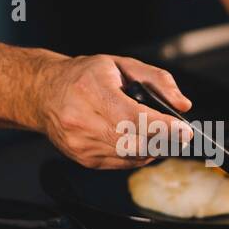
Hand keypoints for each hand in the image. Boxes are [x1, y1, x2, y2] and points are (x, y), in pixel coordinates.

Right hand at [30, 53, 191, 168]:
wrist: (44, 93)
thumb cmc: (84, 76)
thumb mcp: (121, 65)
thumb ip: (156, 80)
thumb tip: (181, 104)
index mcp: (90, 89)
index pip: (132, 117)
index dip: (162, 127)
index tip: (184, 131)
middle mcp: (81, 119)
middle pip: (133, 142)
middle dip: (163, 141)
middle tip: (180, 135)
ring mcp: (80, 143)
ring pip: (130, 156)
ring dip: (152, 148)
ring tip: (159, 134)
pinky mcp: (83, 158)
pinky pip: (121, 163)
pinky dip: (137, 154)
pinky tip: (137, 140)